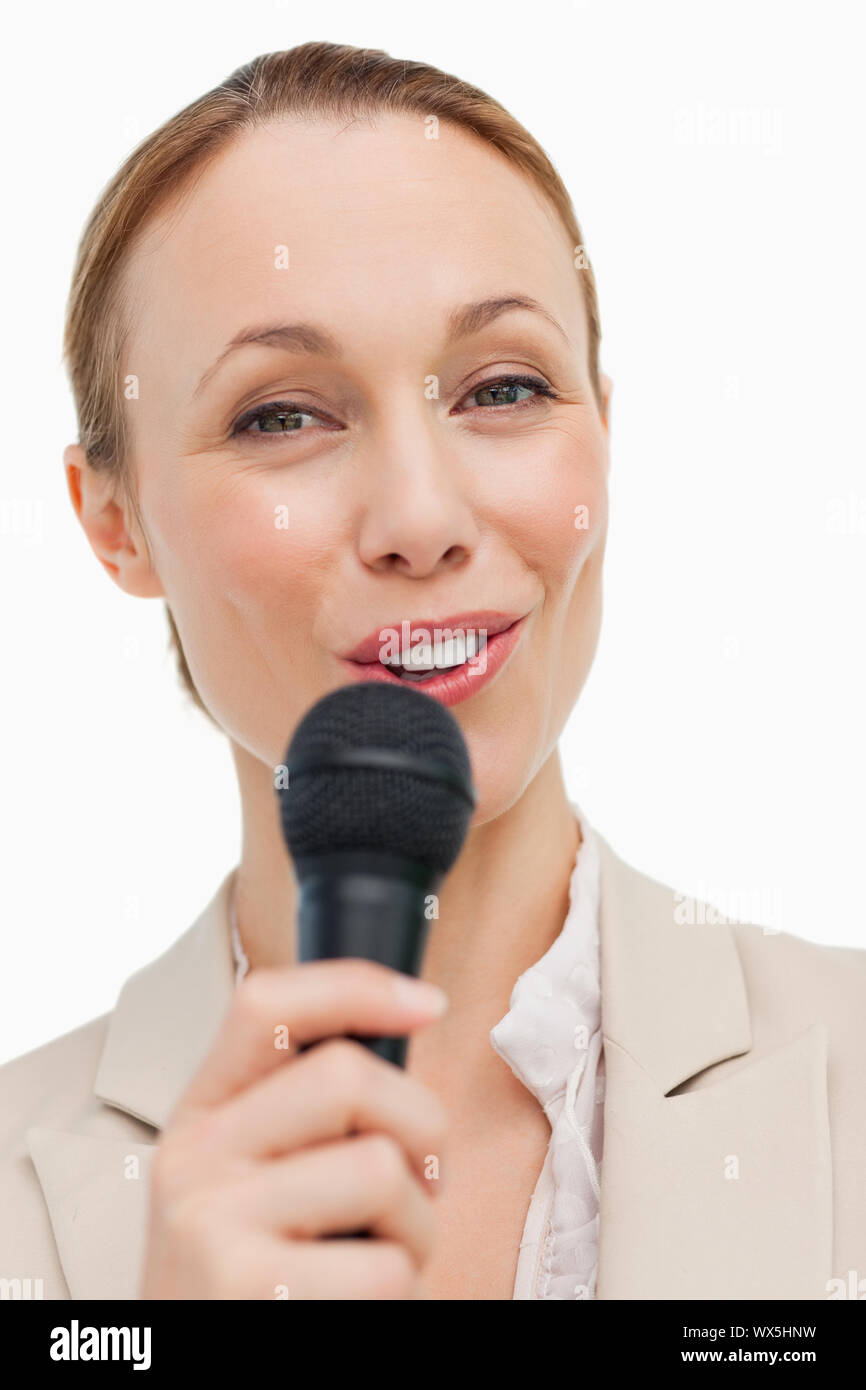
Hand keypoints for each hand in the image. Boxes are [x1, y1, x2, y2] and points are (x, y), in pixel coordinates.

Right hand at [138, 959, 448, 1298]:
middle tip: (417, 1180)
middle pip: (347, 1077)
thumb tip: (409, 1019)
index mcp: (202, 1113)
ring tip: (378, 1255)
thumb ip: (305, 1109)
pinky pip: (388, 1265)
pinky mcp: (252, 1294)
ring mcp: (213, 1227)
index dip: (356, 986)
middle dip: (420, 1127)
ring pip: (381, 1168)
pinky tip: (357, 1302)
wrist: (197, 1377)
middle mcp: (194, 1159)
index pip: (266, 1003)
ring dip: (415, 1224)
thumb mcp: (254, 1176)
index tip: (425, 1003)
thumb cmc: (258, 1275)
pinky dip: (403, 1290)